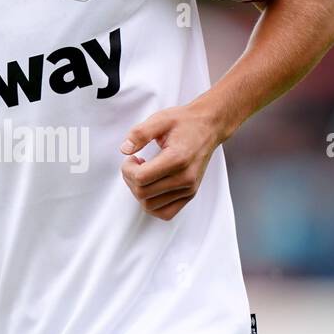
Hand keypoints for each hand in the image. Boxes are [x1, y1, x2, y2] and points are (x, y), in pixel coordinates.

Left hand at [119, 101, 220, 220]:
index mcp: (177, 159)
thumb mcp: (160, 120)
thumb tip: (125, 149)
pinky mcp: (190, 194)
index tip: (131, 159)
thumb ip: (140, 133)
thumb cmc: (185, 123)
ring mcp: (189, 189)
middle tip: (134, 165)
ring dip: (139, 192)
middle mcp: (185, 178)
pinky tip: (152, 186)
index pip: (141, 178)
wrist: (209, 127)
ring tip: (144, 174)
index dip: (127, 169)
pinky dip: (152, 204)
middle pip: (143, 194)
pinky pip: (166, 213)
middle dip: (130, 180)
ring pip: (151, 206)